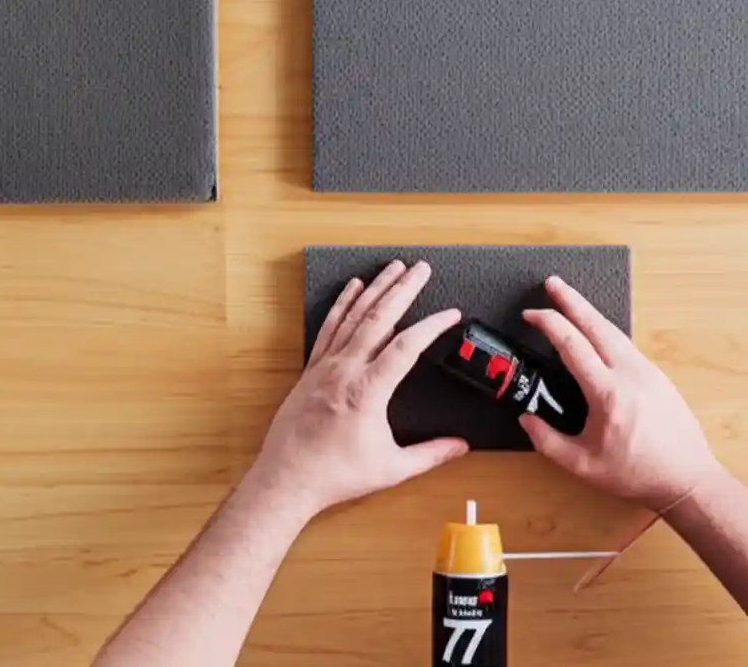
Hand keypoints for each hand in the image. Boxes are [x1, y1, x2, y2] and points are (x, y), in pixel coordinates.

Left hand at [253, 260, 468, 518]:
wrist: (287, 479)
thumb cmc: (334, 475)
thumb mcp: (392, 468)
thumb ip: (431, 454)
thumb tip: (460, 446)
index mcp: (367, 391)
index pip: (406, 347)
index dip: (431, 327)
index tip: (450, 314)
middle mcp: (345, 371)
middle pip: (379, 318)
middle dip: (403, 289)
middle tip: (420, 269)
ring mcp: (326, 367)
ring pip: (354, 317)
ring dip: (375, 289)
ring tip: (393, 268)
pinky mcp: (312, 370)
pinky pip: (330, 328)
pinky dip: (343, 305)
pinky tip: (353, 288)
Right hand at [519, 276, 719, 511]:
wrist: (687, 476)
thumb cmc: (639, 473)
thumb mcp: (583, 465)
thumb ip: (548, 441)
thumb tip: (527, 419)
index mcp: (608, 393)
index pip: (572, 344)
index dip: (549, 323)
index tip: (531, 315)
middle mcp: (630, 374)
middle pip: (596, 324)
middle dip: (571, 300)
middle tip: (552, 283)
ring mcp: (647, 372)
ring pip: (615, 331)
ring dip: (590, 313)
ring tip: (572, 301)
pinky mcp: (658, 376)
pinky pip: (627, 345)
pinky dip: (607, 332)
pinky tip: (598, 334)